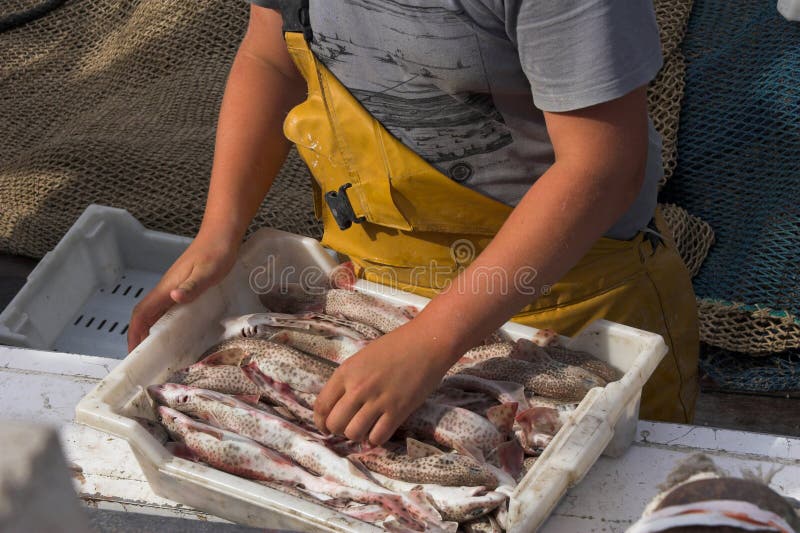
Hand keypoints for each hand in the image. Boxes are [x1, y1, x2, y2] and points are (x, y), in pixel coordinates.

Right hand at [127, 230, 238, 351]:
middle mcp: (166, 288)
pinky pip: (167, 308)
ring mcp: (173, 287)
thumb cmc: (216, 252)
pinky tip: (174, 331)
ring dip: (150, 330)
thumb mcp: (207, 272)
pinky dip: (164, 322)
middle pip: (144, 315)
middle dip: (139, 336)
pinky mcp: (182, 286)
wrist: (221, 235)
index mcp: (167, 287)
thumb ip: (192, 286)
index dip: (135, 332)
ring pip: (155, 312)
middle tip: (144, 358)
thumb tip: (174, 297)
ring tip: (156, 350)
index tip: (134, 352)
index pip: (142, 313)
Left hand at [313, 319, 457, 445]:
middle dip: (338, 430)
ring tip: (364, 429)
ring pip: (354, 433)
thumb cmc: (395, 346)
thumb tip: (339, 403)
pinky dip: (375, 439)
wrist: (426, 343)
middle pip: (335, 423)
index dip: (320, 421)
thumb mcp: (363, 358)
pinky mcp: (398, 411)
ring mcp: (378, 401)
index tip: (325, 426)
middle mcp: (358, 388)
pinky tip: (378, 431)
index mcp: (346, 372)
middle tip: (347, 426)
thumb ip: (349, 379)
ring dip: (356, 435)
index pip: (322, 405)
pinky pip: (377, 437)